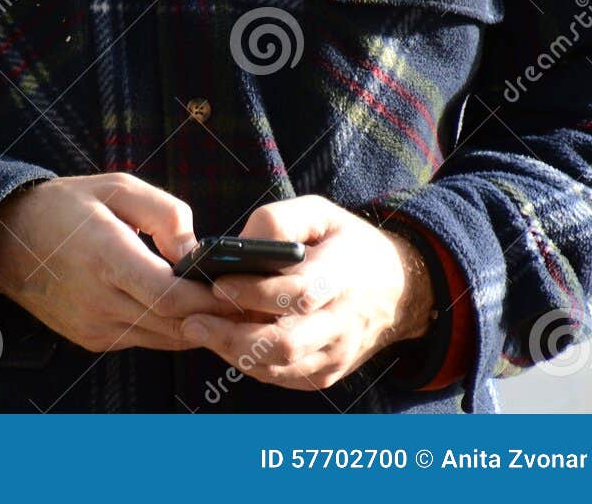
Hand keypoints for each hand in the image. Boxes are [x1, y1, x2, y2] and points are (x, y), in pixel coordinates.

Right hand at [0, 172, 243, 352]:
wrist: (5, 242)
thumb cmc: (63, 207)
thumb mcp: (114, 186)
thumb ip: (164, 212)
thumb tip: (197, 251)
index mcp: (106, 257)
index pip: (172, 296)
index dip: (212, 298)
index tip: (239, 286)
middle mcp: (99, 300)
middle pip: (176, 323)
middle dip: (216, 315)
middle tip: (249, 301)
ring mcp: (95, 325)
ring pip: (165, 338)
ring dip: (196, 325)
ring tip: (224, 305)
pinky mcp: (93, 339)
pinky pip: (145, 340)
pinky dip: (169, 328)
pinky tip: (182, 309)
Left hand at [177, 194, 436, 389]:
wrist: (399, 289)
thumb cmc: (347, 244)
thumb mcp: (321, 214)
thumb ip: (280, 220)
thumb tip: (239, 244)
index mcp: (341, 276)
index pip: (298, 293)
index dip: (255, 293)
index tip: (217, 285)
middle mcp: (341, 322)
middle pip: (286, 342)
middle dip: (233, 335)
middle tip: (192, 321)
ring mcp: (336, 353)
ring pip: (280, 366)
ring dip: (233, 353)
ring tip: (198, 330)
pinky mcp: (328, 372)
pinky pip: (283, 377)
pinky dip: (249, 365)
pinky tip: (222, 344)